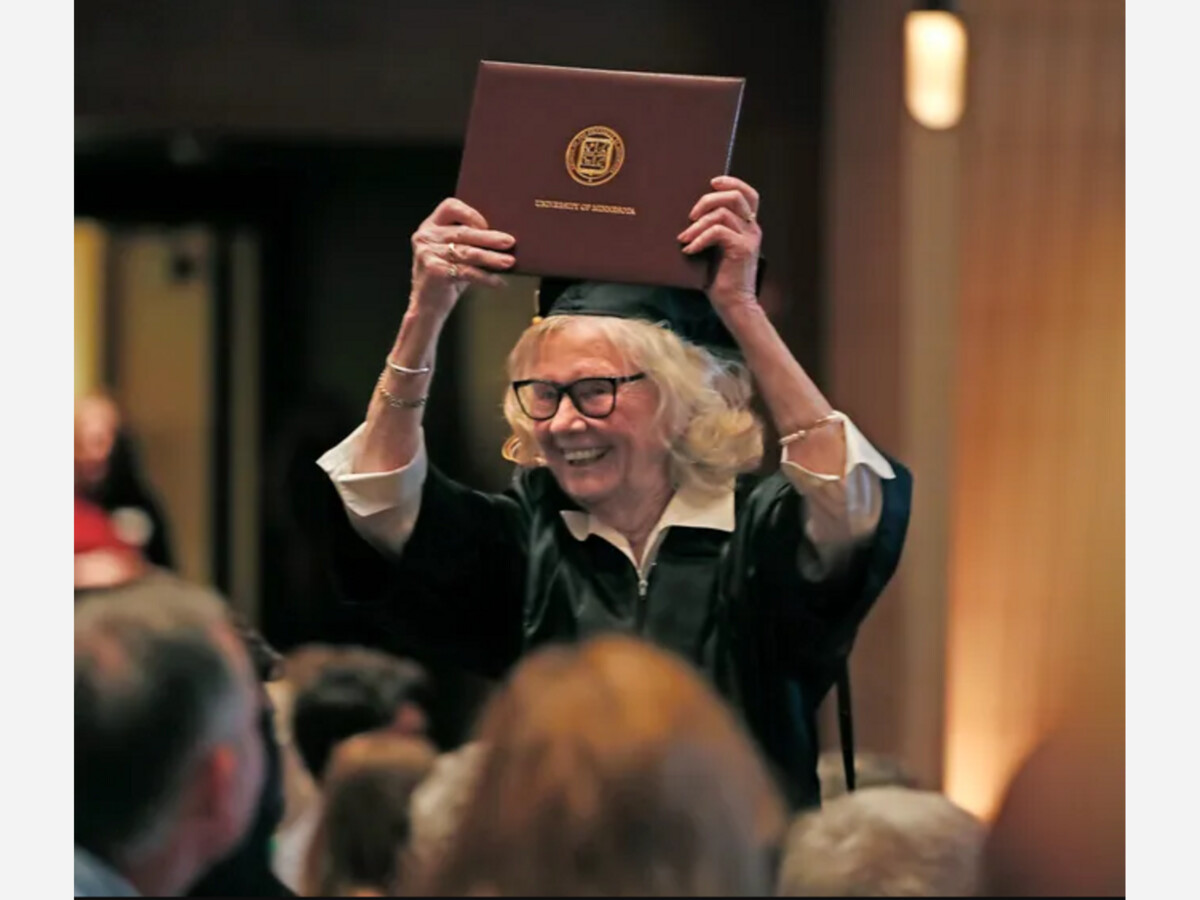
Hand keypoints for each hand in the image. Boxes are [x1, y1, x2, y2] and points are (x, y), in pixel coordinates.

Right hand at [410, 198, 516, 316]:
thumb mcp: (454, 254)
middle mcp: (426, 237)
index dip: (471, 214)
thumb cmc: (445, 278)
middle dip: (489, 238)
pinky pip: (466, 272)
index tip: (488, 225)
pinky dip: (485, 277)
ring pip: (466, 252)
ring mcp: (427, 253)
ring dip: (491, 257)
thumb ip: (469, 242)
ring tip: (509, 262)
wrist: (427, 307)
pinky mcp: (434, 271)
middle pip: (463, 232)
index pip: (450, 207)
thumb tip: (504, 238)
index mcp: (430, 226)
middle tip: (509, 242)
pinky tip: (498, 282)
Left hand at [677, 176, 761, 309]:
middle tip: (691, 215)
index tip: (712, 182)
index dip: (732, 182)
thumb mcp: (717, 250)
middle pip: (736, 196)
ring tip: (684, 237)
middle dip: (709, 199)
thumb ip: (712, 232)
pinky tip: (689, 250)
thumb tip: (688, 217)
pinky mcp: (741, 249)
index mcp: (748, 227)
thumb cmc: (722, 281)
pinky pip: (717, 232)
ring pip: (723, 213)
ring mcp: (748, 239)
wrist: (734, 306)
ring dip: (698, 224)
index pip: (749, 194)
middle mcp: (752, 229)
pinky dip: (700, 238)